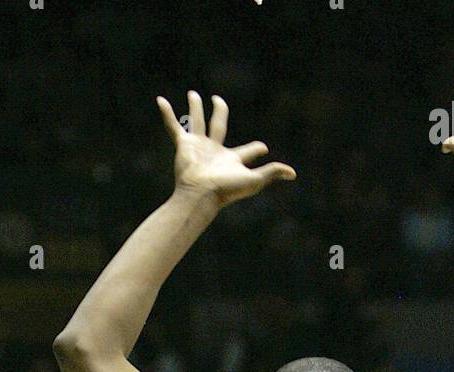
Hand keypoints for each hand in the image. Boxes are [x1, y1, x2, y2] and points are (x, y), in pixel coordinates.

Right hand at [158, 91, 294, 208]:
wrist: (200, 194)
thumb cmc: (226, 190)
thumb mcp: (254, 180)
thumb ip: (272, 173)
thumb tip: (293, 174)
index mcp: (232, 159)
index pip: (247, 151)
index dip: (256, 149)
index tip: (264, 148)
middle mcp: (214, 151)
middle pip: (218, 126)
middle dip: (219, 112)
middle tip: (218, 101)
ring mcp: (198, 147)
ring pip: (196, 121)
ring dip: (195, 108)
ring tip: (193, 94)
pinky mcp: (183, 145)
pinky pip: (173, 126)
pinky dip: (167, 114)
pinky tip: (160, 100)